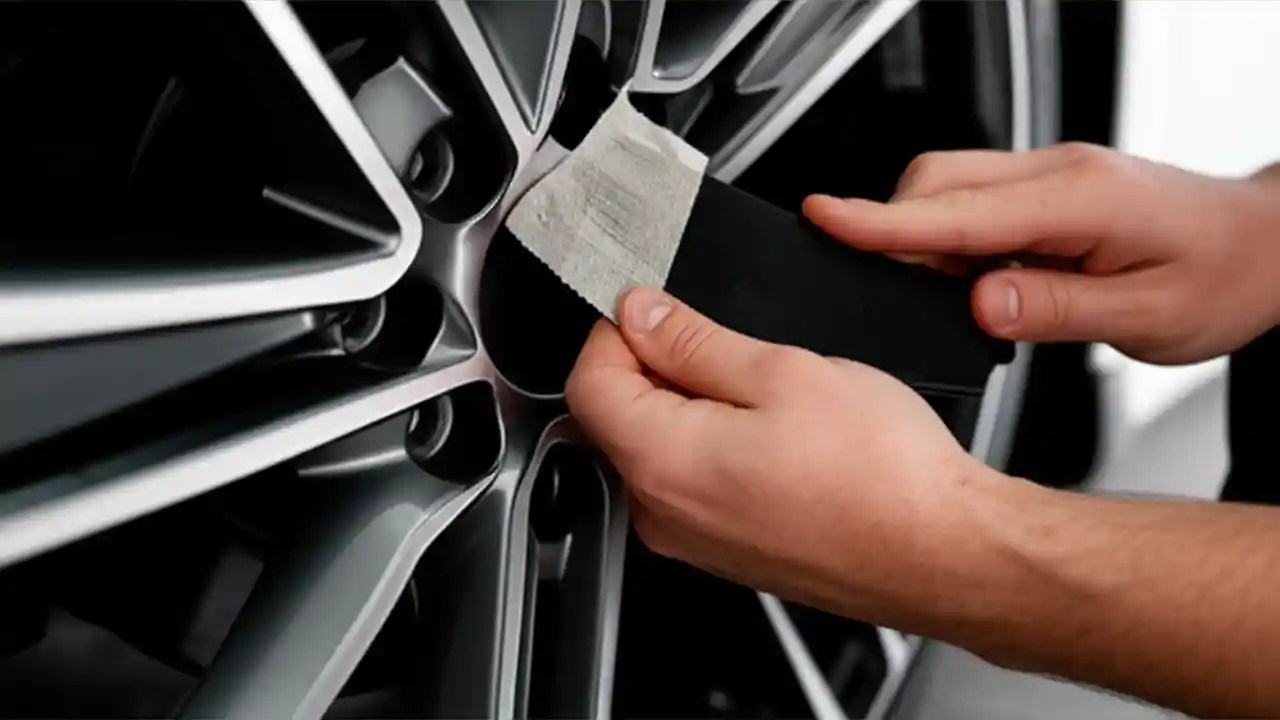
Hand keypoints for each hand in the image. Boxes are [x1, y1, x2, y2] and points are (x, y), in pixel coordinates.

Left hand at [566, 287, 1008, 624]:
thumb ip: (693, 341)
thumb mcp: (783, 373)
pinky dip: (714, 445)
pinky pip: (692, 483)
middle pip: (616, 417)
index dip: (614, 328)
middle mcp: (663, 512)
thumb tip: (641, 315)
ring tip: (762, 386)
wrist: (944, 557)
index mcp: (662, 462)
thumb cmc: (883, 477)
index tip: (651, 304)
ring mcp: (694, 540)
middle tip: (718, 336)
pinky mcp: (728, 551)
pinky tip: (775, 431)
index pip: (589, 381)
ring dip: (688, 404)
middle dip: (652, 364)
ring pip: (657, 449)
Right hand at [803, 143, 1279, 363]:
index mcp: (1080, 200)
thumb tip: (977, 305)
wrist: (1266, 248)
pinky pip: (975, 202)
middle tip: (903, 297)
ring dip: (928, 241)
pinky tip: (986, 281)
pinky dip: (956, 242)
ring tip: (966, 298)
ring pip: (949, 189)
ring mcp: (1051, 176)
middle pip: (936, 184)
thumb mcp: (1146, 317)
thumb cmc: (1221, 278)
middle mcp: (1059, 174)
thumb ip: (1053, 309)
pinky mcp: (1048, 189)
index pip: (957, 211)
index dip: (882, 221)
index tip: (824, 218)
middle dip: (896, 232)